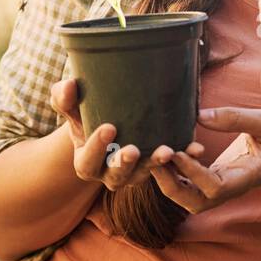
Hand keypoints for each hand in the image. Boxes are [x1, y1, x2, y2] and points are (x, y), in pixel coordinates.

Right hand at [50, 78, 187, 191]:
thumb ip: (64, 97)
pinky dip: (185, 158)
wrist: (109, 122)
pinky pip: (173, 168)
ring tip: (167, 151)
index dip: (96, 149)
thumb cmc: (86, 113)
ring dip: (157, 164)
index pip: (87, 162)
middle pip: (117, 175)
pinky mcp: (158, 167)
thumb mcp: (72, 106)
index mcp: (87, 163)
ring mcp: (136, 173)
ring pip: (145, 175)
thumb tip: (69, 85)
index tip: (109, 127)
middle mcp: (111, 174)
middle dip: (124, 163)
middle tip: (132, 149)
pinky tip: (196, 148)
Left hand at [150, 105, 260, 213]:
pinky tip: (167, 156)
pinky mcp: (220, 176)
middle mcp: (237, 186)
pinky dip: (176, 175)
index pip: (217, 187)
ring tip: (156, 158)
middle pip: (198, 203)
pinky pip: (193, 186)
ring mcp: (227, 184)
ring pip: (192, 199)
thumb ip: (235, 118)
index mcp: (252, 176)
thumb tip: (199, 115)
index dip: (194, 174)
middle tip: (155, 161)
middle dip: (172, 187)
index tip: (178, 152)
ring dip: (170, 183)